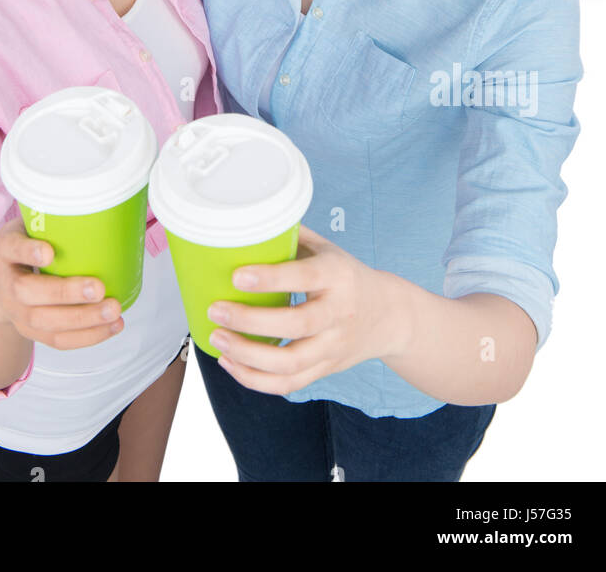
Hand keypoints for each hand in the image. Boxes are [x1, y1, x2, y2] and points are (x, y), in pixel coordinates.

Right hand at [0, 217, 124, 348]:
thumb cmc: (24, 250)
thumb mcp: (28, 228)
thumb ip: (52, 221)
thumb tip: (104, 208)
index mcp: (6, 251)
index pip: (11, 248)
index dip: (28, 251)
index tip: (49, 251)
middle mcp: (6, 284)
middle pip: (28, 293)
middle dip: (66, 293)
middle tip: (99, 287)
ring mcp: (17, 313)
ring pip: (46, 323)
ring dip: (83, 320)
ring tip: (114, 311)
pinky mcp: (32, 333)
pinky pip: (58, 341)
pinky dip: (89, 336)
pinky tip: (113, 326)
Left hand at [205, 224, 410, 394]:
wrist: (389, 315)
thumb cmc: (346, 274)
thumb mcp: (327, 249)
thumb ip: (290, 236)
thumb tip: (245, 220)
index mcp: (337, 275)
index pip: (304, 277)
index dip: (270, 279)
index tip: (236, 276)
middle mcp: (339, 313)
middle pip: (297, 325)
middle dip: (250, 321)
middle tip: (216, 310)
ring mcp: (333, 345)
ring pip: (291, 363)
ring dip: (248, 356)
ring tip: (218, 339)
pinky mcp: (326, 369)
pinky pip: (290, 383)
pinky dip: (256, 379)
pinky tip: (231, 363)